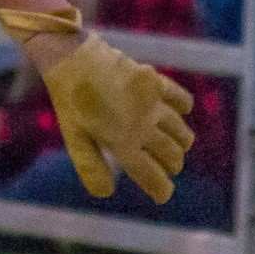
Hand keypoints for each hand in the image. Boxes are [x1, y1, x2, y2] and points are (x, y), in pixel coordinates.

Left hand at [36, 35, 194, 201]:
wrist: (72, 57)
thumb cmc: (70, 101)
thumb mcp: (75, 137)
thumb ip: (91, 166)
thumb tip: (106, 193)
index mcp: (122, 142)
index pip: (151, 175)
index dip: (160, 189)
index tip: (163, 195)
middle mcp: (143, 125)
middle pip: (171, 155)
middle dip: (171, 166)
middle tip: (167, 169)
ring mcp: (152, 103)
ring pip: (180, 132)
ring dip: (180, 143)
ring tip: (176, 147)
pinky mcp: (155, 81)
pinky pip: (180, 99)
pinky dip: (184, 108)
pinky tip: (181, 112)